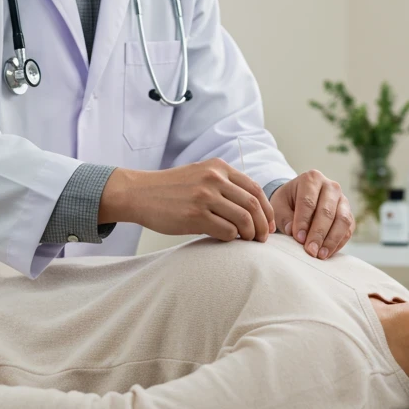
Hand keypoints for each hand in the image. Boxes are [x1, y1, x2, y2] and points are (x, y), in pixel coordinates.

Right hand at [100, 159, 275, 241]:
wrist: (139, 193)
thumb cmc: (171, 189)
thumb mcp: (200, 175)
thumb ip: (223, 184)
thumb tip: (251, 209)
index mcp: (218, 168)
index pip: (254, 189)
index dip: (266, 209)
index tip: (269, 224)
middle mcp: (214, 179)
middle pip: (253, 204)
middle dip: (263, 225)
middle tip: (262, 238)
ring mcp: (204, 196)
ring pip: (243, 219)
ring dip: (249, 234)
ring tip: (247, 241)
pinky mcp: (194, 215)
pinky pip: (226, 231)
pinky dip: (232, 238)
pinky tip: (227, 239)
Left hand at [270, 170, 353, 258]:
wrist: (299, 199)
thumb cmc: (287, 202)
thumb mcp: (279, 206)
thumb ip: (284, 218)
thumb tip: (293, 231)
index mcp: (312, 178)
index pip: (308, 201)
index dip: (303, 221)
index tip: (298, 238)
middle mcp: (331, 186)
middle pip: (327, 211)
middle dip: (318, 233)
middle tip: (310, 251)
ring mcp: (343, 200)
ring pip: (342, 220)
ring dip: (331, 240)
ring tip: (320, 255)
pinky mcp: (349, 213)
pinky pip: (348, 229)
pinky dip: (339, 243)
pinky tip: (326, 253)